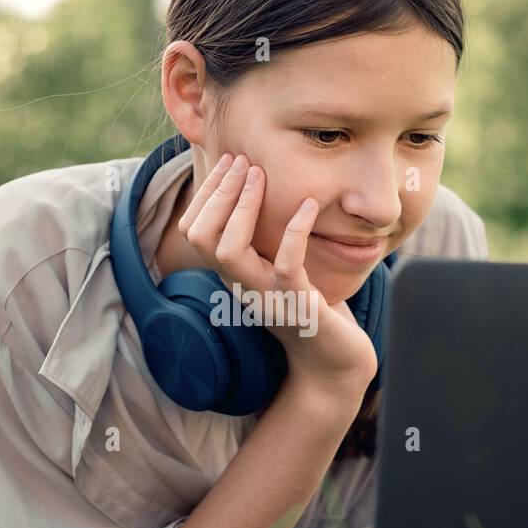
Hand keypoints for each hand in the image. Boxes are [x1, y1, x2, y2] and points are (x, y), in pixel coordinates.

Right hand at [178, 152, 378, 393]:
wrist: (332, 365)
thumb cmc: (309, 310)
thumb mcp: (279, 268)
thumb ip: (266, 240)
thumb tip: (258, 190)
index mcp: (234, 275)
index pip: (194, 232)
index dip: (206, 194)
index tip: (230, 162)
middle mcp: (241, 286)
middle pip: (201, 238)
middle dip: (218, 192)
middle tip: (243, 161)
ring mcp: (267, 297)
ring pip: (229, 251)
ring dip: (243, 206)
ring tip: (262, 175)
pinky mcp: (298, 306)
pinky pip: (287, 266)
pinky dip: (295, 231)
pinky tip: (309, 205)